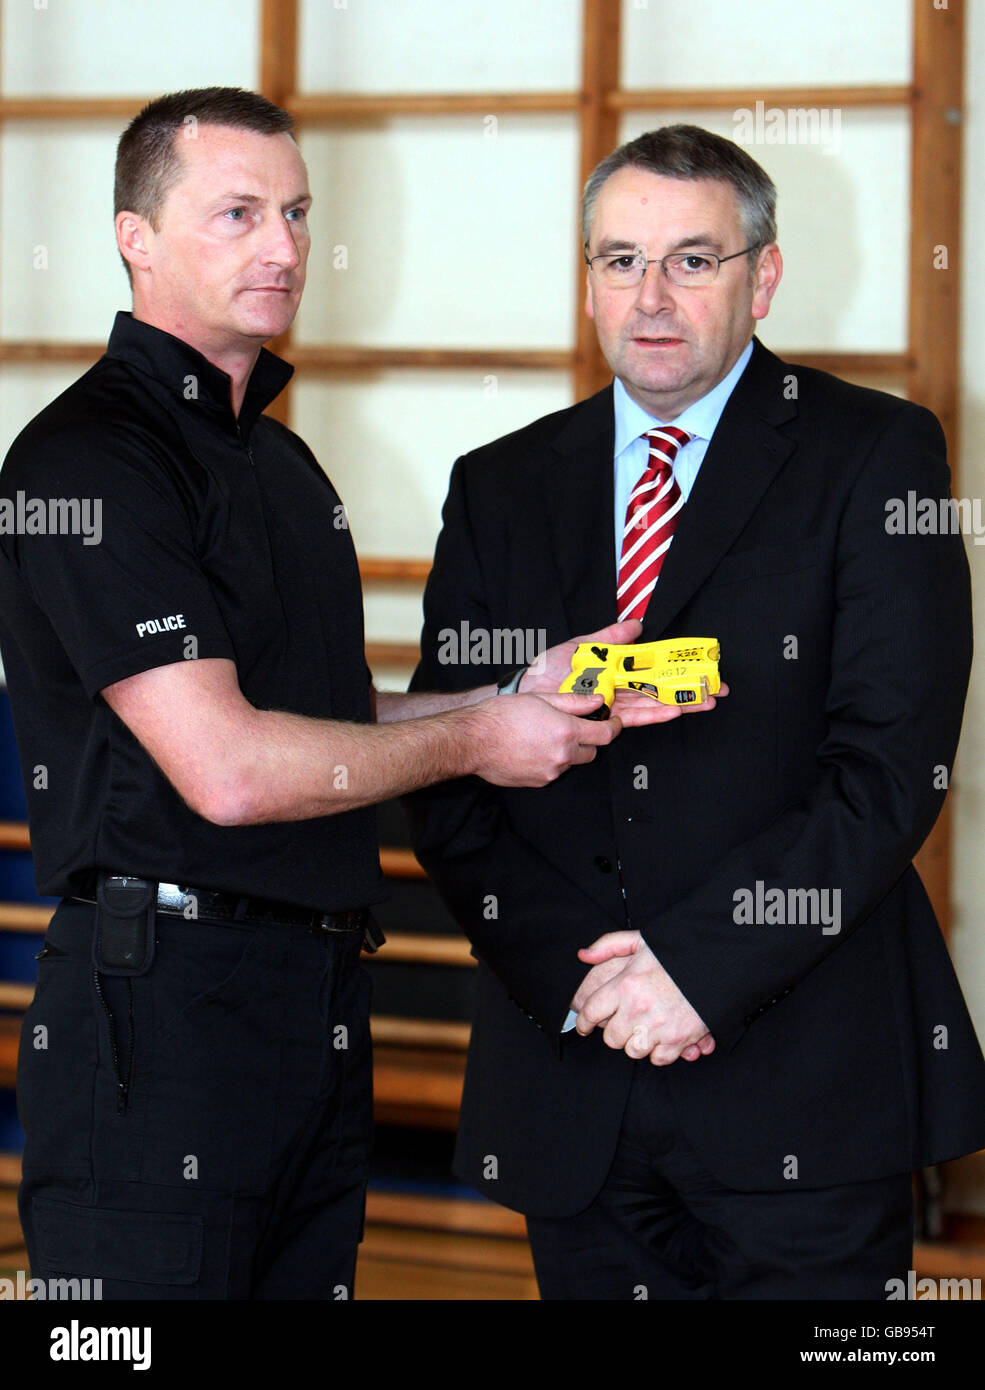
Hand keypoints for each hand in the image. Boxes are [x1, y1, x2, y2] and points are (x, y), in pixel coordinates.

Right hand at [469, 691, 620, 786]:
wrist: (473, 741)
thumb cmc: (501, 716)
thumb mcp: (540, 698)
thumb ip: (573, 701)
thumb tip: (596, 701)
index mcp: (566, 731)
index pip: (605, 735)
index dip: (614, 727)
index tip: (614, 722)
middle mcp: (562, 755)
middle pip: (592, 752)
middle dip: (589, 740)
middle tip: (574, 728)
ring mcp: (550, 772)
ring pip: (571, 763)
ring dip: (567, 752)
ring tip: (545, 737)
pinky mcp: (538, 782)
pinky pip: (554, 772)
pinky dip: (551, 762)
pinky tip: (534, 749)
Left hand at [520, 619, 727, 727]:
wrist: (527, 690)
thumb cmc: (549, 669)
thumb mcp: (583, 645)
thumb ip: (611, 636)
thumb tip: (638, 624)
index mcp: (617, 671)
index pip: (654, 670)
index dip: (678, 670)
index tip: (702, 668)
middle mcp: (619, 690)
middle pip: (660, 690)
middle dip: (690, 691)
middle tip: (718, 691)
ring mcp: (614, 704)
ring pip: (654, 704)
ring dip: (681, 704)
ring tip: (705, 702)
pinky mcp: (605, 717)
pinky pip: (633, 716)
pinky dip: (654, 713)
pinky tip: (673, 710)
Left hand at [569, 929, 714, 1065]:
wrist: (718, 964)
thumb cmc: (679, 953)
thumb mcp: (641, 940)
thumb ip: (608, 946)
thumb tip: (584, 955)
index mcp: (626, 984)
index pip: (591, 1011)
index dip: (584, 1021)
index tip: (584, 1025)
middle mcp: (638, 1008)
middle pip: (611, 1037)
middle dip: (615, 1031)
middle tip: (623, 1022)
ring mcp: (658, 1027)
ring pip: (632, 1050)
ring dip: (636, 1041)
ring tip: (644, 1027)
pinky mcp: (678, 1040)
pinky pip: (657, 1058)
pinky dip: (658, 1051)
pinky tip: (662, 1036)